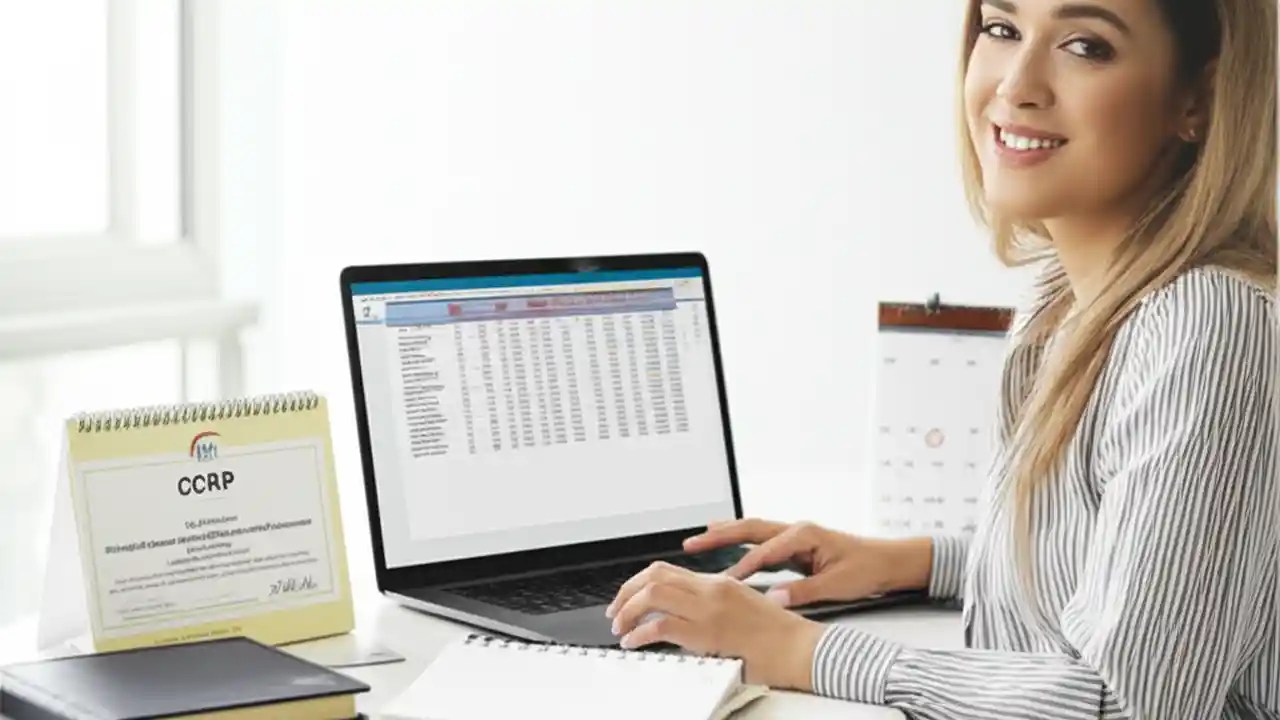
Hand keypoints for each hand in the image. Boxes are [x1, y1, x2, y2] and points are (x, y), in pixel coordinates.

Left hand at [604, 561, 825, 688]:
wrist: (798, 648)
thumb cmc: (777, 634)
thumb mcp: (741, 606)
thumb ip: (712, 604)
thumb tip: (682, 612)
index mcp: (718, 582)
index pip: (667, 570)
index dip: (639, 582)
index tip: (627, 597)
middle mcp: (711, 589)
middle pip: (653, 576)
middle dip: (625, 593)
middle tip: (615, 612)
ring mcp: (708, 610)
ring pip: (652, 595)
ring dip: (627, 611)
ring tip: (620, 628)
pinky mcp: (707, 634)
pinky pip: (661, 626)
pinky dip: (640, 634)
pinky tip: (634, 642)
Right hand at [684, 518, 932, 607]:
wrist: (888, 561)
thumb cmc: (867, 568)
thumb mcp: (837, 584)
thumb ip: (803, 592)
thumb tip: (774, 599)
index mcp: (804, 535)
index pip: (764, 552)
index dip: (742, 568)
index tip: (723, 581)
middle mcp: (796, 530)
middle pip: (749, 529)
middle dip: (719, 536)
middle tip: (691, 543)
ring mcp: (794, 535)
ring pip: (752, 531)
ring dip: (725, 534)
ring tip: (698, 540)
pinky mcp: (794, 544)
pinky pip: (760, 540)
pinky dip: (740, 541)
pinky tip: (726, 545)